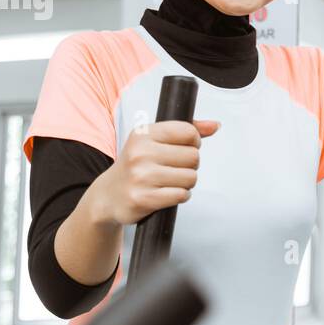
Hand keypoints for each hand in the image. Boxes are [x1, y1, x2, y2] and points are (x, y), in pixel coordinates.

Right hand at [90, 118, 218, 225]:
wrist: (108, 195)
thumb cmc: (137, 165)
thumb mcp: (153, 141)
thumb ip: (186, 131)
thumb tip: (215, 125)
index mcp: (143, 133)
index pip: (188, 132)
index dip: (193, 142)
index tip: (182, 149)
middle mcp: (140, 153)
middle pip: (193, 156)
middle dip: (190, 165)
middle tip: (173, 169)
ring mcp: (140, 176)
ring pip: (190, 177)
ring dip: (185, 183)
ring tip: (168, 182)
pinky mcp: (142, 199)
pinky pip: (181, 195)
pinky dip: (180, 196)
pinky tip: (166, 194)